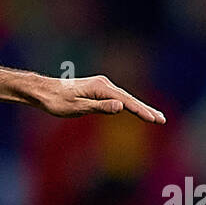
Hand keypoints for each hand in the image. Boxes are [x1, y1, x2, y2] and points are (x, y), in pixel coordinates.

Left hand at [33, 74, 164, 122]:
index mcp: (101, 88)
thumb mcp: (77, 107)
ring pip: (125, 99)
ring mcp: (102, 86)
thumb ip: (100, 107)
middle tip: (162, 120)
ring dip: (140, 108)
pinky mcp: (98, 89)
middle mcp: (104, 84)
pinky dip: (129, 105)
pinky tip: (134, 110)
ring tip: (153, 117)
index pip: (126, 102)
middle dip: (146, 110)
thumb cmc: (57, 101)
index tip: (155, 120)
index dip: (142, 112)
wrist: (43, 91)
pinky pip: (117, 98)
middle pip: (130, 99)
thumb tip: (121, 107)